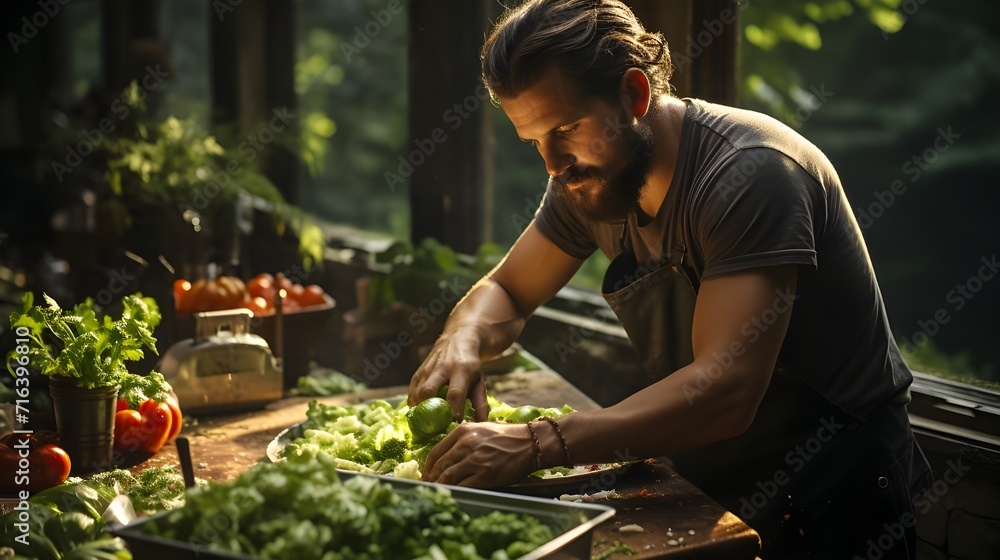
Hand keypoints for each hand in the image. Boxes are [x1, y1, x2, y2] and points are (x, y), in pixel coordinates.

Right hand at [408, 328, 488, 420]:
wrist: (459, 339)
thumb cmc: (471, 365)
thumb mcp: (480, 381)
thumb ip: (481, 404)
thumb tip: (482, 425)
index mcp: (462, 370)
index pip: (455, 394)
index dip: (453, 411)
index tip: (453, 425)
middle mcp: (443, 368)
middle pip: (428, 390)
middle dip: (428, 410)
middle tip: (433, 425)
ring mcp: (429, 367)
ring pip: (417, 390)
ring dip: (419, 408)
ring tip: (425, 420)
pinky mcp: (420, 369)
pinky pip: (412, 388)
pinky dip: (413, 401)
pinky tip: (419, 410)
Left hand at [421, 422, 536, 487]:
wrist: (530, 443)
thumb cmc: (507, 436)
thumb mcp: (481, 429)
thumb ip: (463, 438)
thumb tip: (448, 453)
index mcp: (463, 431)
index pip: (436, 451)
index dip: (428, 466)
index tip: (426, 474)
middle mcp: (466, 444)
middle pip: (440, 466)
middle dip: (431, 478)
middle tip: (428, 486)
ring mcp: (475, 460)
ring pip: (448, 477)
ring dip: (440, 486)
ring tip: (437, 492)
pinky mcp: (485, 475)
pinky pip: (463, 486)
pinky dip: (455, 491)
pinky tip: (452, 494)